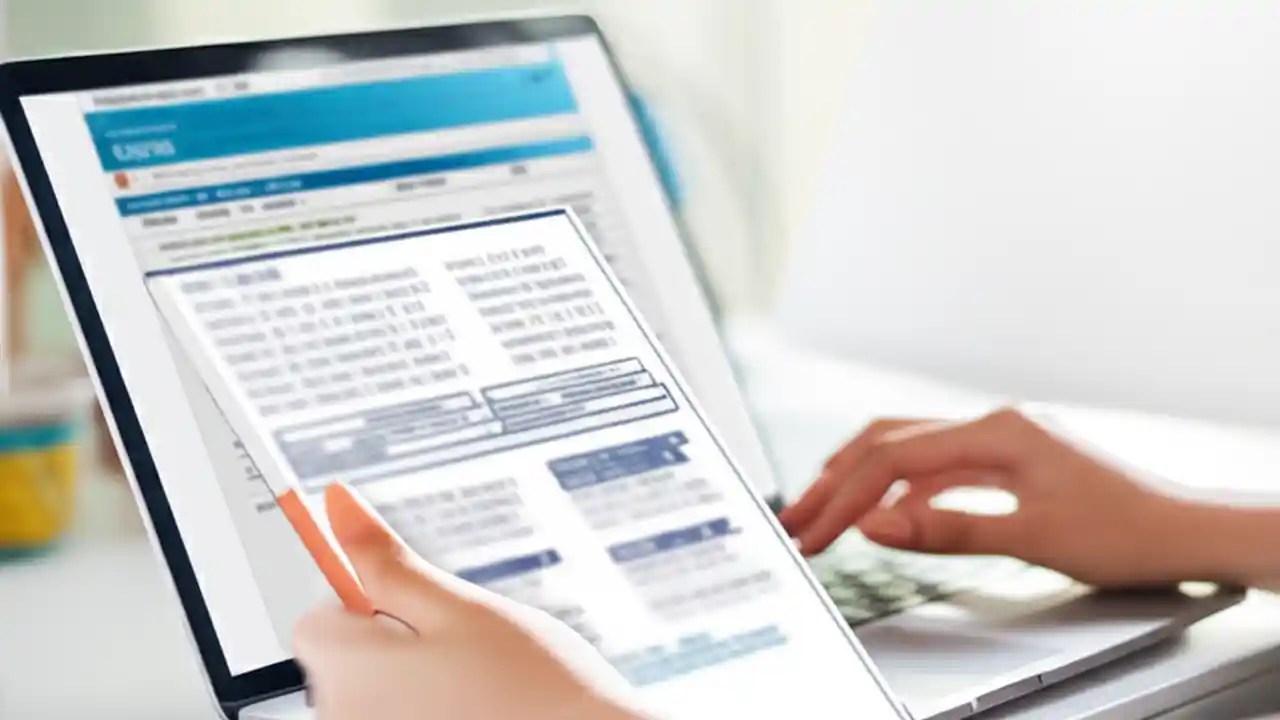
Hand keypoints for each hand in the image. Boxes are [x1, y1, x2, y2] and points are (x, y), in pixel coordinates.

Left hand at [294, 484, 645, 719]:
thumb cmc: (536, 688)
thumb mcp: (461, 608)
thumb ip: (389, 562)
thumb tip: (337, 506)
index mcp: (347, 672)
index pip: (316, 620)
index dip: (369, 603)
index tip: (417, 605)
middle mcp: (344, 718)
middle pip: (346, 664)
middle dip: (396, 645)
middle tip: (465, 649)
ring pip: (377, 698)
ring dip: (416, 686)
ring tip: (481, 689)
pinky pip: (402, 719)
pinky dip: (431, 713)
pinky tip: (479, 714)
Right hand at [779, 408, 1248, 586]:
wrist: (1185, 531)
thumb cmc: (1125, 530)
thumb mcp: (1032, 537)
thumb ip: (946, 529)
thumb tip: (875, 526)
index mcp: (996, 430)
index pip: (893, 460)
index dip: (844, 497)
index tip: (812, 531)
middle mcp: (993, 425)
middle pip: (889, 443)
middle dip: (836, 480)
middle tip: (796, 516)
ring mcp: (1000, 440)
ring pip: (909, 452)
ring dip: (863, 482)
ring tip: (824, 510)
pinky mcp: (1007, 461)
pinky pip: (937, 469)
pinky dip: (901, 492)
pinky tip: (887, 517)